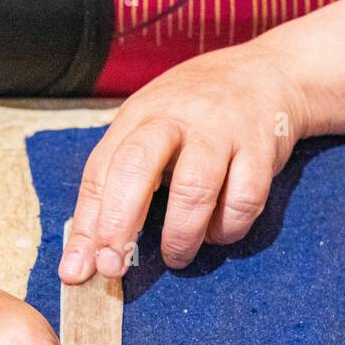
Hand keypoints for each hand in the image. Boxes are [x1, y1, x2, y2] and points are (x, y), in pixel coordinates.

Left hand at [58, 41, 309, 280]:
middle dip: (120, 224)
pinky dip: (228, 228)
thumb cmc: (197, 115)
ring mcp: (221, 132)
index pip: (101, 170)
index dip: (87, 225)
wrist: (266, 74)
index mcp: (140, 116)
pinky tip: (218, 231)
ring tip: (177, 256)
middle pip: (137, 169)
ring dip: (181, 235)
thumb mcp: (150, 130)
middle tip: (115, 267)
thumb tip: (89, 253)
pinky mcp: (261, 150)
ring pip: (194, 190)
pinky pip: (244, 201)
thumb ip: (121, 183)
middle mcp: (177, 119)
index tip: (77, 269)